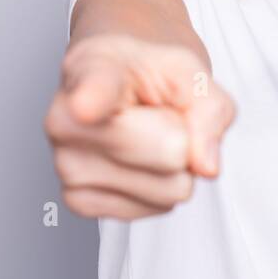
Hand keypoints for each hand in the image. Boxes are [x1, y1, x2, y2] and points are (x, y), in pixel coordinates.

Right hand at [43, 32, 236, 220]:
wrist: (120, 88)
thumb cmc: (147, 75)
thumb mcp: (191, 72)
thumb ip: (210, 107)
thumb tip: (205, 166)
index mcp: (93, 71)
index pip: (93, 89)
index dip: (91, 99)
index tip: (85, 105)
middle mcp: (67, 120)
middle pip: (171, 152)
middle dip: (185, 137)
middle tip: (158, 115)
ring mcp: (68, 166)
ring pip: (169, 190)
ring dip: (175, 166)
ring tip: (146, 135)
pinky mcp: (80, 202)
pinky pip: (158, 208)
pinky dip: (161, 187)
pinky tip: (136, 160)